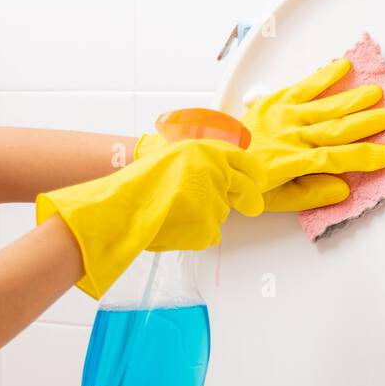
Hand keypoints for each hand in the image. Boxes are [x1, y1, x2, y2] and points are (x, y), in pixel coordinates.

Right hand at [36, 138, 264, 298]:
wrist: (124, 204)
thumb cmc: (141, 181)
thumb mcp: (175, 157)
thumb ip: (201, 163)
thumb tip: (222, 178)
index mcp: (208, 151)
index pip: (245, 161)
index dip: (255, 173)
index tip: (260, 181)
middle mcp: (216, 172)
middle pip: (245, 190)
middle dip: (250, 200)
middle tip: (253, 208)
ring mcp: (214, 201)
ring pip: (221, 214)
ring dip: (206, 216)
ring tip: (177, 213)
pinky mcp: (208, 226)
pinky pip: (209, 234)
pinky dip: (196, 234)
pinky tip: (175, 226)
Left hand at [136, 58, 384, 211]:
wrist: (210, 158)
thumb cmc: (243, 182)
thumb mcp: (275, 201)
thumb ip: (310, 195)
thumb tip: (342, 190)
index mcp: (293, 161)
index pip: (336, 159)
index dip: (364, 157)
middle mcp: (291, 135)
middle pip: (336, 128)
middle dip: (366, 123)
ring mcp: (283, 115)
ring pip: (324, 105)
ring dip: (352, 98)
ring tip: (376, 92)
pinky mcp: (274, 101)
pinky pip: (302, 86)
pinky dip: (322, 76)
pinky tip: (341, 68)